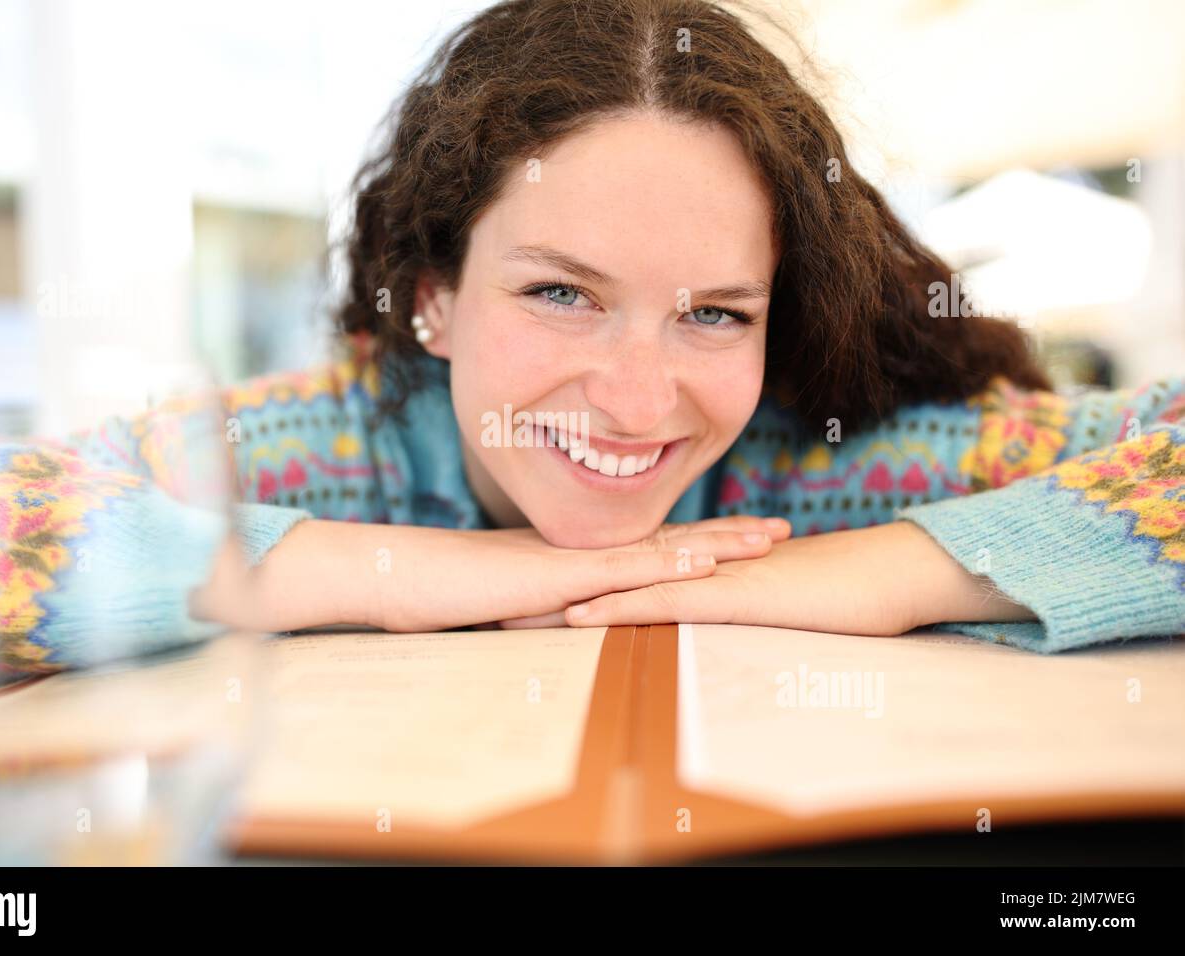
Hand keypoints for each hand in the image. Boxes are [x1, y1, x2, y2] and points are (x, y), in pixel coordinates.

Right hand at [192, 514, 789, 633]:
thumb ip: (546, 606)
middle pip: (670, 539)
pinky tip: (706, 560)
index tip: (744, 540)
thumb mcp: (510, 604)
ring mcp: (575, 556)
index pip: (651, 548)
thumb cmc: (446, 593)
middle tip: (783, 532)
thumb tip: (569, 620)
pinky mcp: (558, 572)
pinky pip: (623, 566)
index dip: (700, 541)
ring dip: (716, 542)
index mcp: (579, 557)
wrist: (401, 576)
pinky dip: (668, 562)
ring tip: (768, 540)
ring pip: (660, 546)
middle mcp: (585, 549)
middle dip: (729, 535)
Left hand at [556, 520, 1034, 634]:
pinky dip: (618, 608)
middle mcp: (695, 567)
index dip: (577, 585)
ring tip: (511, 614)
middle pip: (611, 576)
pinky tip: (578, 618)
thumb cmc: (840, 593)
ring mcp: (709, 577)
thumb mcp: (771, 603)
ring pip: (623, 585)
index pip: (626, 576)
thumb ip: (734, 604)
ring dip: (568, 598)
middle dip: (553, 589)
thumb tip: (707, 619)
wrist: (890, 573)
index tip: (526, 598)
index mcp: (700, 569)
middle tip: (497, 603)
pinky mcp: (728, 595)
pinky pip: (663, 601)